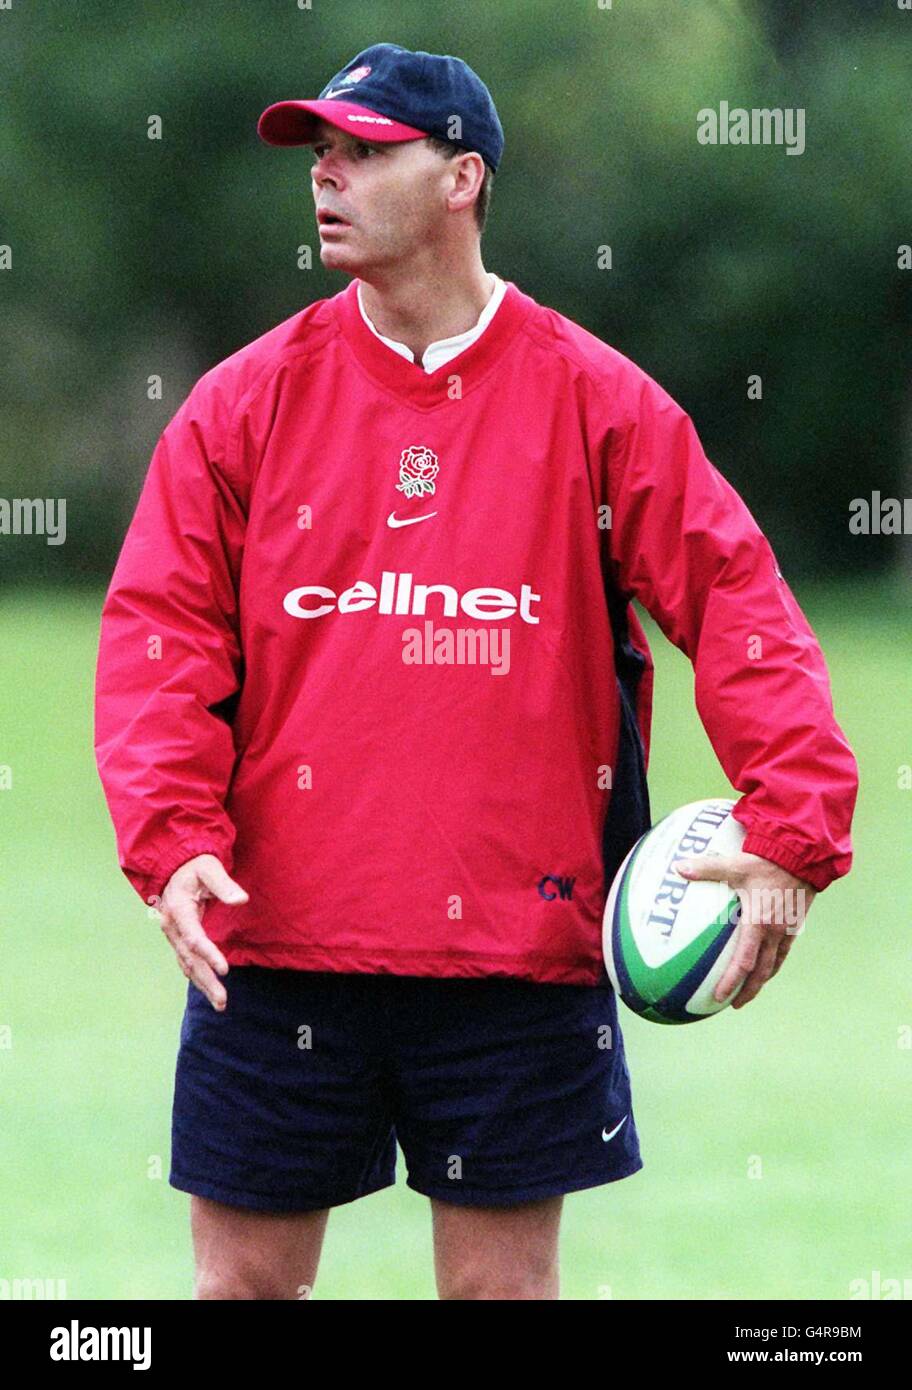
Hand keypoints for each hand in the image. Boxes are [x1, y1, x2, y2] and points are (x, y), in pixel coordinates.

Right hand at [156, 854, 247, 1009]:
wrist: (174, 866)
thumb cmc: (194, 866)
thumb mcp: (209, 868)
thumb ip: (224, 884)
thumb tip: (241, 900)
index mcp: (178, 910)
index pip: (194, 938)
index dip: (209, 954)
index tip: (225, 970)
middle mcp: (171, 927)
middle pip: (189, 959)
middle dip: (206, 980)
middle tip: (223, 1001)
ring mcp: (172, 935)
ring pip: (187, 964)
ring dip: (202, 984)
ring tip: (220, 1004)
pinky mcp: (178, 938)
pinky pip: (187, 961)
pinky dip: (197, 976)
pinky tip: (208, 989)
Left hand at [673, 851, 815, 1008]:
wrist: (803, 856)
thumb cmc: (767, 861)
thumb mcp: (734, 864)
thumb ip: (706, 868)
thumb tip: (679, 868)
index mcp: (759, 923)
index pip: (744, 962)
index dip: (732, 982)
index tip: (720, 997)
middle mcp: (775, 931)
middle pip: (762, 971)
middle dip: (748, 990)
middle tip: (735, 1005)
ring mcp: (788, 929)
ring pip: (775, 963)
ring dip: (762, 979)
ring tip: (751, 990)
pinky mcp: (796, 923)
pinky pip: (784, 949)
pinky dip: (774, 961)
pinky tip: (768, 963)